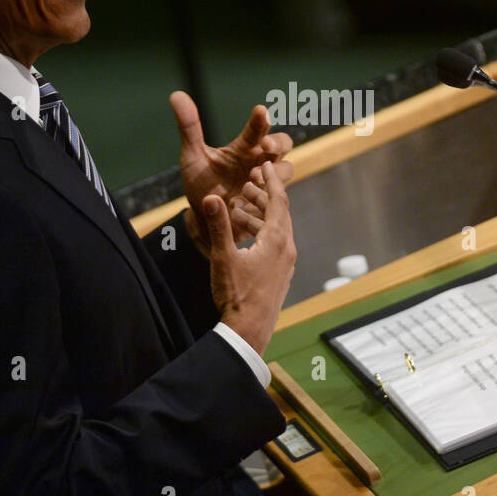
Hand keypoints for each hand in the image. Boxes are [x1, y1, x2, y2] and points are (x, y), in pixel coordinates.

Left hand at [169, 91, 293, 254]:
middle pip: (284, 145)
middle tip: (266, 145)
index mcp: (245, 148)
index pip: (259, 129)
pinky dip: (262, 200)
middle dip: (278, 143)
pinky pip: (274, 201)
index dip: (261, 120)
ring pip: (286, 171)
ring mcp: (266, 184)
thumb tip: (176, 95)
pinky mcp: (267, 206)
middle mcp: (260, 163)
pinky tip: (243, 204)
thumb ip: (189, 128)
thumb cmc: (202, 183)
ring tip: (252, 178)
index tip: (260, 111)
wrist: (204, 219)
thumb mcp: (192, 156)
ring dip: (273, 173)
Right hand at [203, 162, 296, 354]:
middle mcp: (287, 249)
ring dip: (261, 215)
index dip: (272, 180)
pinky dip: (264, 232)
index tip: (267, 164)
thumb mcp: (223, 258)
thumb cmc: (236, 295)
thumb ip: (218, 226)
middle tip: (249, 183)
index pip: (278, 201)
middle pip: (280, 213)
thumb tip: (209, 198)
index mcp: (276, 240)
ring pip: (277, 229)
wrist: (249, 331)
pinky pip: (276, 243)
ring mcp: (286, 263)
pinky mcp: (281, 274)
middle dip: (265, 195)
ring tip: (241, 208)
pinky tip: (246, 235)